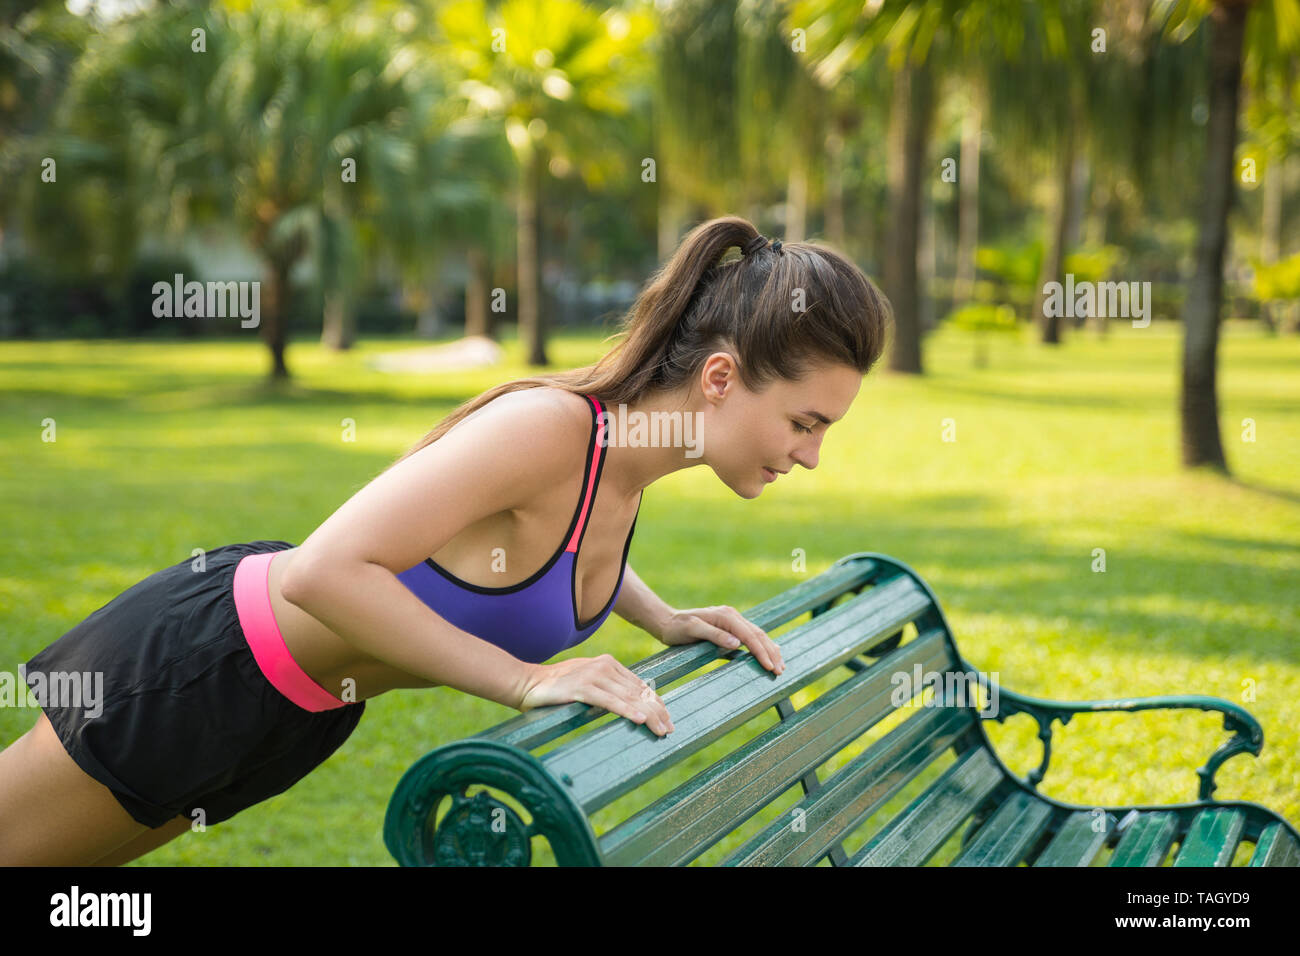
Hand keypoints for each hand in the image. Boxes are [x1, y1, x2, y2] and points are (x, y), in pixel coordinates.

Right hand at [517, 656, 674, 735]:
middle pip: (639, 692)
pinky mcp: (582, 688)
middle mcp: (605, 666)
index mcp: (609, 664)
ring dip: (648, 716)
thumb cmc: (558, 687)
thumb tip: (630, 704)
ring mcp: (594, 675)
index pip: (640, 685)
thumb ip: (608, 688)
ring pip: (629, 698)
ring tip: (660, 731)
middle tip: (669, 730)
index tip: (667, 719)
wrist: (527, 683)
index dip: (656, 703)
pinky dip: (627, 711)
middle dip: (657, 712)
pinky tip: (640, 720)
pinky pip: (610, 701)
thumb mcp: (588, 682)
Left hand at [658, 606, 784, 674]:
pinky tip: (769, 654)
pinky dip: (761, 646)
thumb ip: (714, 635)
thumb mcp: (692, 629)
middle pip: (758, 635)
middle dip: (771, 653)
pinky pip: (750, 637)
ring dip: (770, 650)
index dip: (762, 652)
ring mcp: (732, 621)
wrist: (666, 622)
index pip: (750, 636)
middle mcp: (732, 616)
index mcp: (726, 616)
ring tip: (780, 666)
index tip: (770, 667)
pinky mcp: (729, 628)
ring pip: (757, 635)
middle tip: (780, 671)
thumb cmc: (677, 627)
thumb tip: (737, 644)